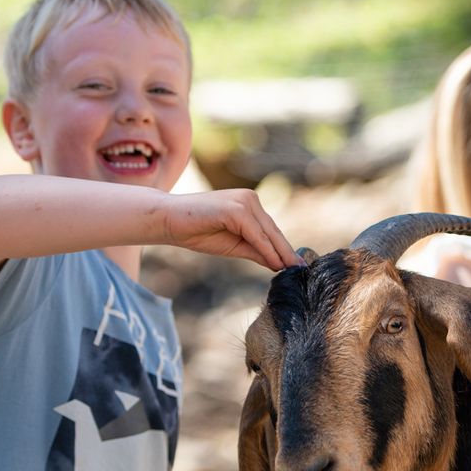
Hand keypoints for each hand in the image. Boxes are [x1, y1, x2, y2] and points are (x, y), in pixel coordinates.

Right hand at [161, 189, 303, 270]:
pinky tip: (277, 264)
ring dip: (281, 253)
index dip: (284, 249)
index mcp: (250, 204)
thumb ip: (256, 251)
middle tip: (302, 271)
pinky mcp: (235, 209)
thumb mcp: (234, 245)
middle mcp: (250, 199)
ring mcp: (243, 202)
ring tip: (292, 271)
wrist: (168, 221)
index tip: (298, 266)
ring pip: (268, 233)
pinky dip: (266, 250)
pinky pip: (256, 234)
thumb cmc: (197, 232)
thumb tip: (279, 264)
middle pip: (273, 231)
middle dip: (287, 252)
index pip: (271, 230)